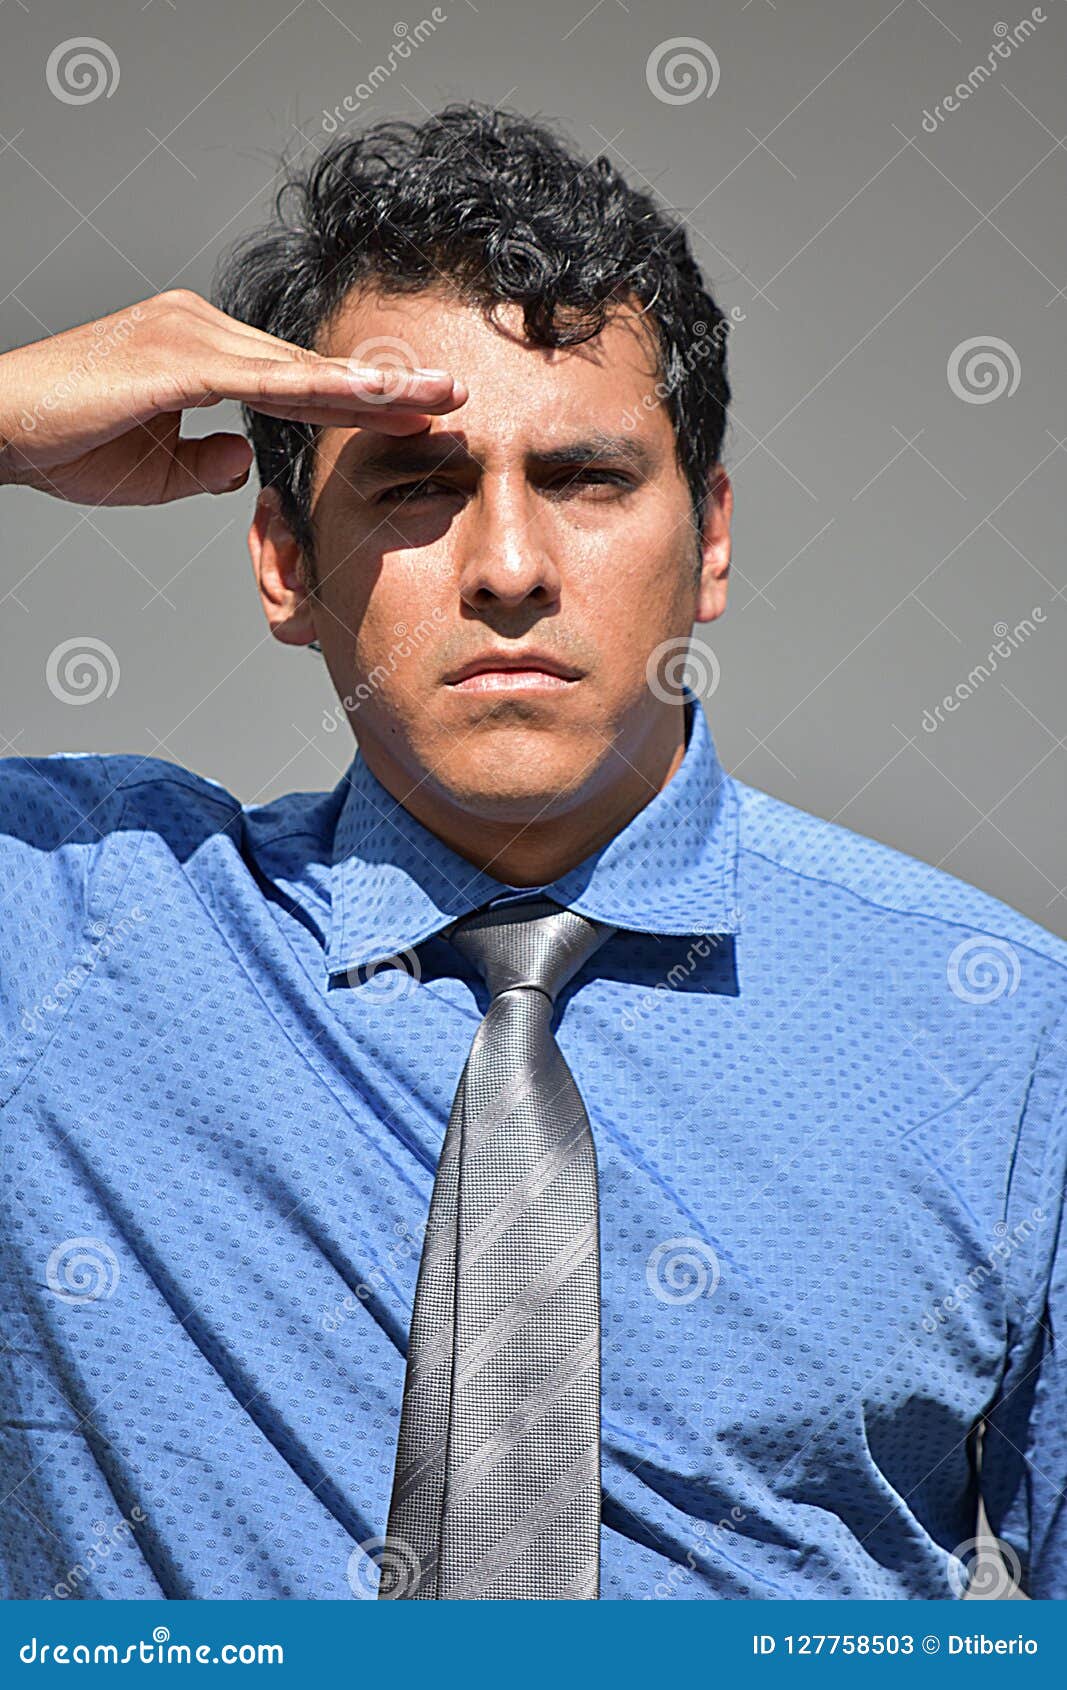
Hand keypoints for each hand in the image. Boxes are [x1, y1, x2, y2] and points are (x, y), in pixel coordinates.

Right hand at [0, 288, 465, 505]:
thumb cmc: (66, 445)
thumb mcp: (156, 469)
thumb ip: (206, 462)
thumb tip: (244, 462)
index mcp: (203, 350)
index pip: (298, 382)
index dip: (361, 401)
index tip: (418, 415)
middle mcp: (203, 328)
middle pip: (311, 367)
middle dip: (386, 386)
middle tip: (455, 397)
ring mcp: (190, 334)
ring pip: (299, 369)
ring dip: (371, 388)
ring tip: (436, 400)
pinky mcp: (175, 357)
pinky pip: (263, 380)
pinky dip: (320, 392)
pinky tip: (369, 402)